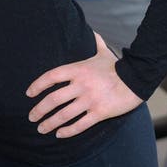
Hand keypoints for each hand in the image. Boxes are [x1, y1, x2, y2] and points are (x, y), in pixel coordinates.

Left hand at [25, 32, 141, 138]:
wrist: (137, 79)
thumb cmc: (118, 67)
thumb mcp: (103, 53)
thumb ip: (95, 43)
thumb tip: (93, 32)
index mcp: (78, 70)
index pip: (51, 77)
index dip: (37, 85)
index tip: (29, 94)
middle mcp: (81, 85)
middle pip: (53, 99)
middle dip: (39, 110)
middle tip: (31, 117)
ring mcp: (90, 100)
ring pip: (64, 115)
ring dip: (49, 123)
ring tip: (41, 128)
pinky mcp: (100, 112)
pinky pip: (80, 125)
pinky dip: (68, 131)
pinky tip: (60, 134)